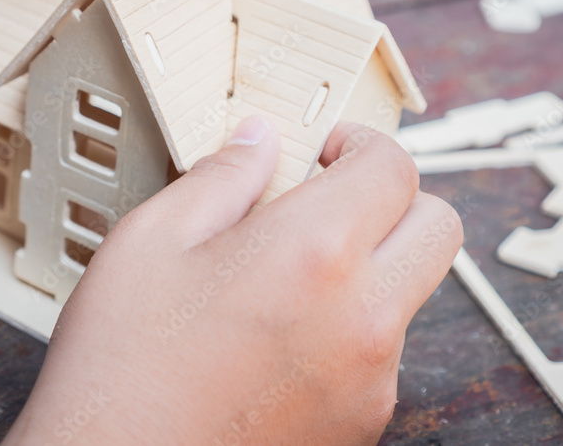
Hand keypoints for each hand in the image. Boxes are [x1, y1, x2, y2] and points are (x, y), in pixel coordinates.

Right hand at [2, 118, 461, 444]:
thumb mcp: (153, 239)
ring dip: (373, 265)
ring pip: (413, 290)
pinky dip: (354, 325)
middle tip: (333, 198)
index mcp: (314, 253)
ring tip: (290, 275)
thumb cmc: (124, 366)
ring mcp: (370, 377)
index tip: (330, 149)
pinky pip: (385, 350)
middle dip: (394, 199)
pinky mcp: (362, 420)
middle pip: (438, 226)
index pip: (394, 169)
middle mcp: (363, 317)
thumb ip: (221, 177)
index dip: (362, 144)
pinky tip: (283, 331)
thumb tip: (258, 143)